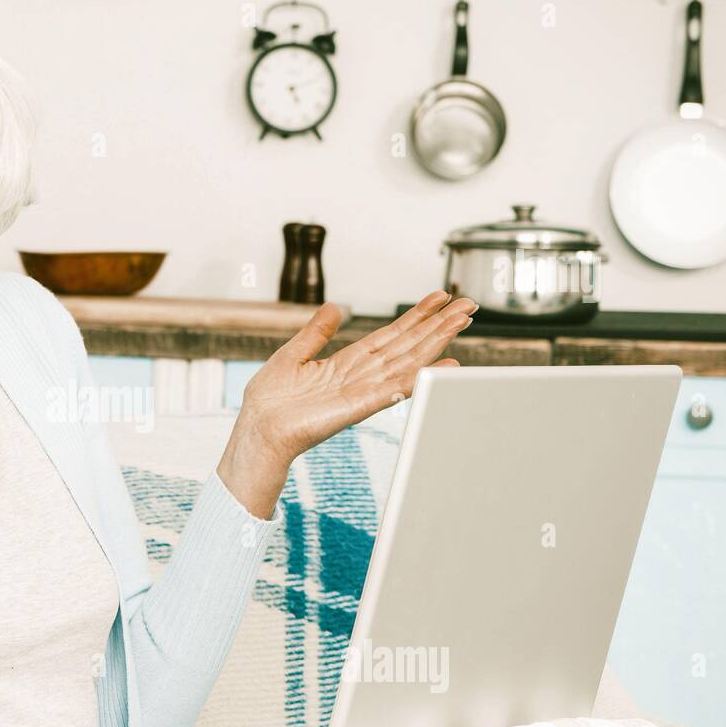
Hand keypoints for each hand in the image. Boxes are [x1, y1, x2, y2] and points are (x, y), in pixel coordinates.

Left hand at [217, 291, 476, 518]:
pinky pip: (393, 390)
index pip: (389, 335)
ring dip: (436, 341)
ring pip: (407, 361)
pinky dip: (418, 378)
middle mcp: (361, 376)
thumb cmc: (270, 401)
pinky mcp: (357, 407)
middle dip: (437, 324)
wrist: (257, 428)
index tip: (438, 298)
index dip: (415, 316)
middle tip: (467, 304)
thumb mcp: (293, 355)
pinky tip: (441, 366)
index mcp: (347, 363)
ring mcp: (363, 391)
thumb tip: (335, 308)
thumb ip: (316, 332)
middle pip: (407, 345)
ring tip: (461, 321)